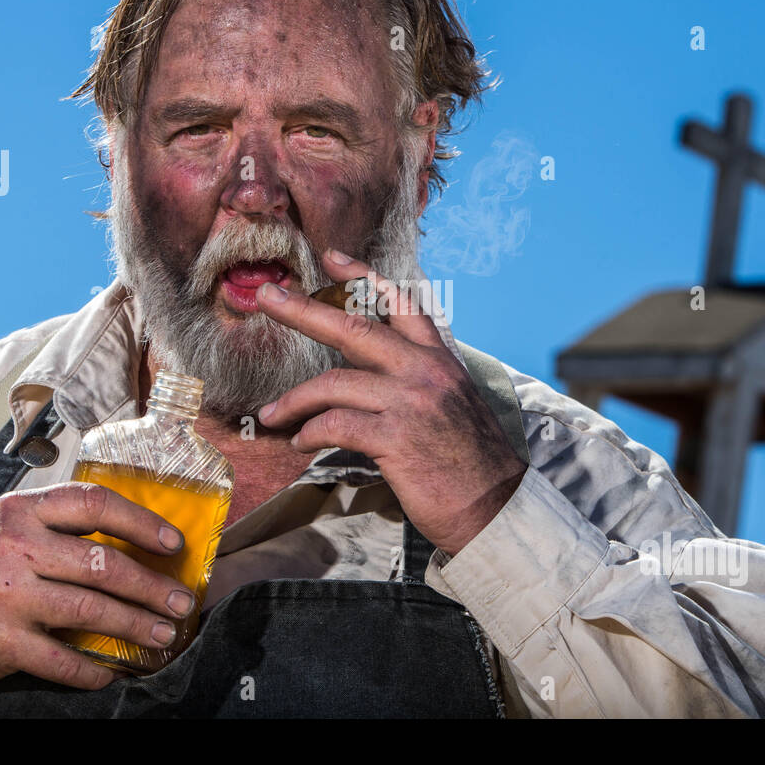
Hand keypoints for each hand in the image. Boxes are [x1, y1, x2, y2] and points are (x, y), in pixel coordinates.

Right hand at [0, 482, 194, 713]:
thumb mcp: (16, 526)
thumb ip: (65, 524)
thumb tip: (143, 539)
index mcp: (23, 509)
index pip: (94, 504)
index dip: (141, 522)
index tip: (173, 543)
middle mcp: (13, 547)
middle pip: (102, 564)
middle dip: (151, 586)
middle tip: (181, 601)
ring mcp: (7, 596)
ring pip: (91, 610)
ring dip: (136, 626)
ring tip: (163, 634)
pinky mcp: (2, 641)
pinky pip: (63, 659)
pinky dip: (94, 669)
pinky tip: (115, 671)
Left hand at [254, 249, 527, 556]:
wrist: (496, 507)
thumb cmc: (469, 463)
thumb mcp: (453, 404)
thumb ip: (417, 380)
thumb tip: (371, 376)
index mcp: (439, 359)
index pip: (399, 302)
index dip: (363, 276)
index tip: (331, 257)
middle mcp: (424, 371)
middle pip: (352, 327)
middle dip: (303, 310)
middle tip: (268, 297)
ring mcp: (410, 403)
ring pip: (333, 383)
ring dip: (294, 400)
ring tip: (272, 415)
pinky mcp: (395, 439)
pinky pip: (335, 425)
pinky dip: (310, 433)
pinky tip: (300, 442)